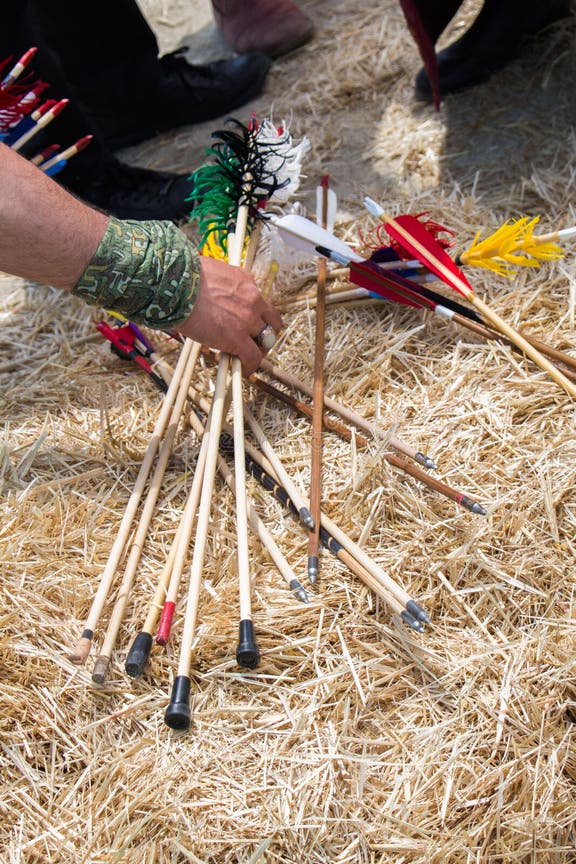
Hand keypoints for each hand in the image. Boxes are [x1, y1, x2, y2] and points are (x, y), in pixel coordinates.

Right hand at [176, 255, 282, 374]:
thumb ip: (220, 286)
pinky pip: (252, 356)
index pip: (259, 301)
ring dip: (258, 349)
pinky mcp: (238, 338)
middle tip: (254, 341)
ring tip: (248, 357)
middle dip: (265, 331)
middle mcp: (252, 299)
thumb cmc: (183, 278)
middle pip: (271, 320)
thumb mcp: (210, 273)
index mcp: (245, 281)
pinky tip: (243, 370)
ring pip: (266, 339)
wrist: (176, 286)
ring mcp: (247, 319)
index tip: (248, 323)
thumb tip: (211, 296)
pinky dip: (250, 365)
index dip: (256, 315)